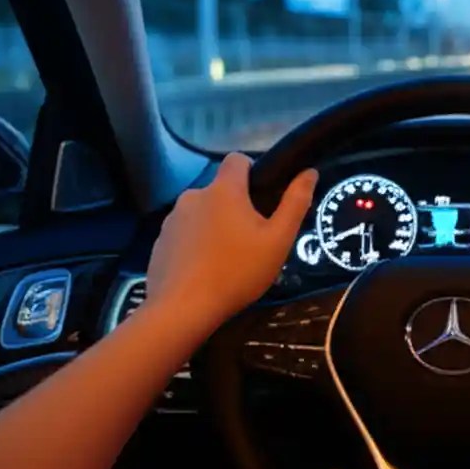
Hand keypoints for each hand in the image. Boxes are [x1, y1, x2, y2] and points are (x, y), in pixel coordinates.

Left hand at [145, 154, 317, 332]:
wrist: (182, 309)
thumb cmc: (237, 271)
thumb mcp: (277, 240)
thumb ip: (295, 203)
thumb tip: (309, 173)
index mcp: (223, 190)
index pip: (237, 159)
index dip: (252, 171)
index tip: (262, 198)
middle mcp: (193, 195)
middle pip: (219, 190)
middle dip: (235, 207)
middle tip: (250, 240)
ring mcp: (172, 219)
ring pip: (201, 212)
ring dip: (213, 225)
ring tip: (226, 259)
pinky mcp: (160, 241)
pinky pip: (184, 233)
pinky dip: (194, 244)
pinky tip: (203, 270)